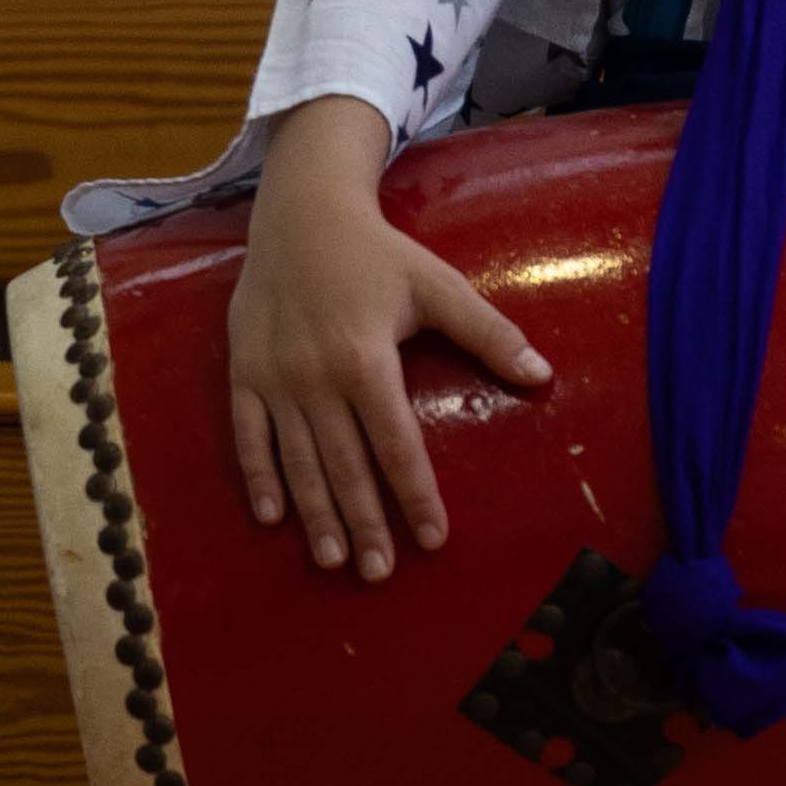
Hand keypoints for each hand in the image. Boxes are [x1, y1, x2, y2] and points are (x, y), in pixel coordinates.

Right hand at [223, 96, 552, 579]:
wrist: (299, 213)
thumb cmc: (376, 253)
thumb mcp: (438, 285)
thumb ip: (488, 332)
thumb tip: (542, 375)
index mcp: (366, 359)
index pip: (396, 443)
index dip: (415, 494)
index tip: (431, 538)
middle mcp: (316, 378)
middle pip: (344, 465)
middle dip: (364, 522)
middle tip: (378, 572)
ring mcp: (274, 379)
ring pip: (297, 460)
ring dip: (315, 514)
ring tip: (333, 558)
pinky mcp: (243, 373)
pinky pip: (249, 436)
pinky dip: (259, 477)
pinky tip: (272, 517)